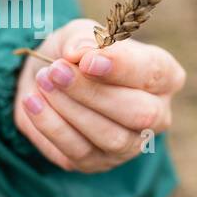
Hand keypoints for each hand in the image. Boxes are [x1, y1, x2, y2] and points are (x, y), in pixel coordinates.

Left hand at [13, 18, 185, 171]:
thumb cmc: (76, 53)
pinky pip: (78, 152)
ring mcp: (130, 145)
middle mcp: (156, 115)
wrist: (48, 79)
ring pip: (111, 137)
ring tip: (43, 81)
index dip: (122, 67)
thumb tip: (79, 53)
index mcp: (164, 77)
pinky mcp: (98, 162)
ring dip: (71, 109)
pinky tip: (33, 102)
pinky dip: (51, 126)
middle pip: (140, 113)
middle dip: (93, 93)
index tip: (87, 60)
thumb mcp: (79, 34)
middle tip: (56, 71)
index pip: (154, 73)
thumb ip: (83, 39)